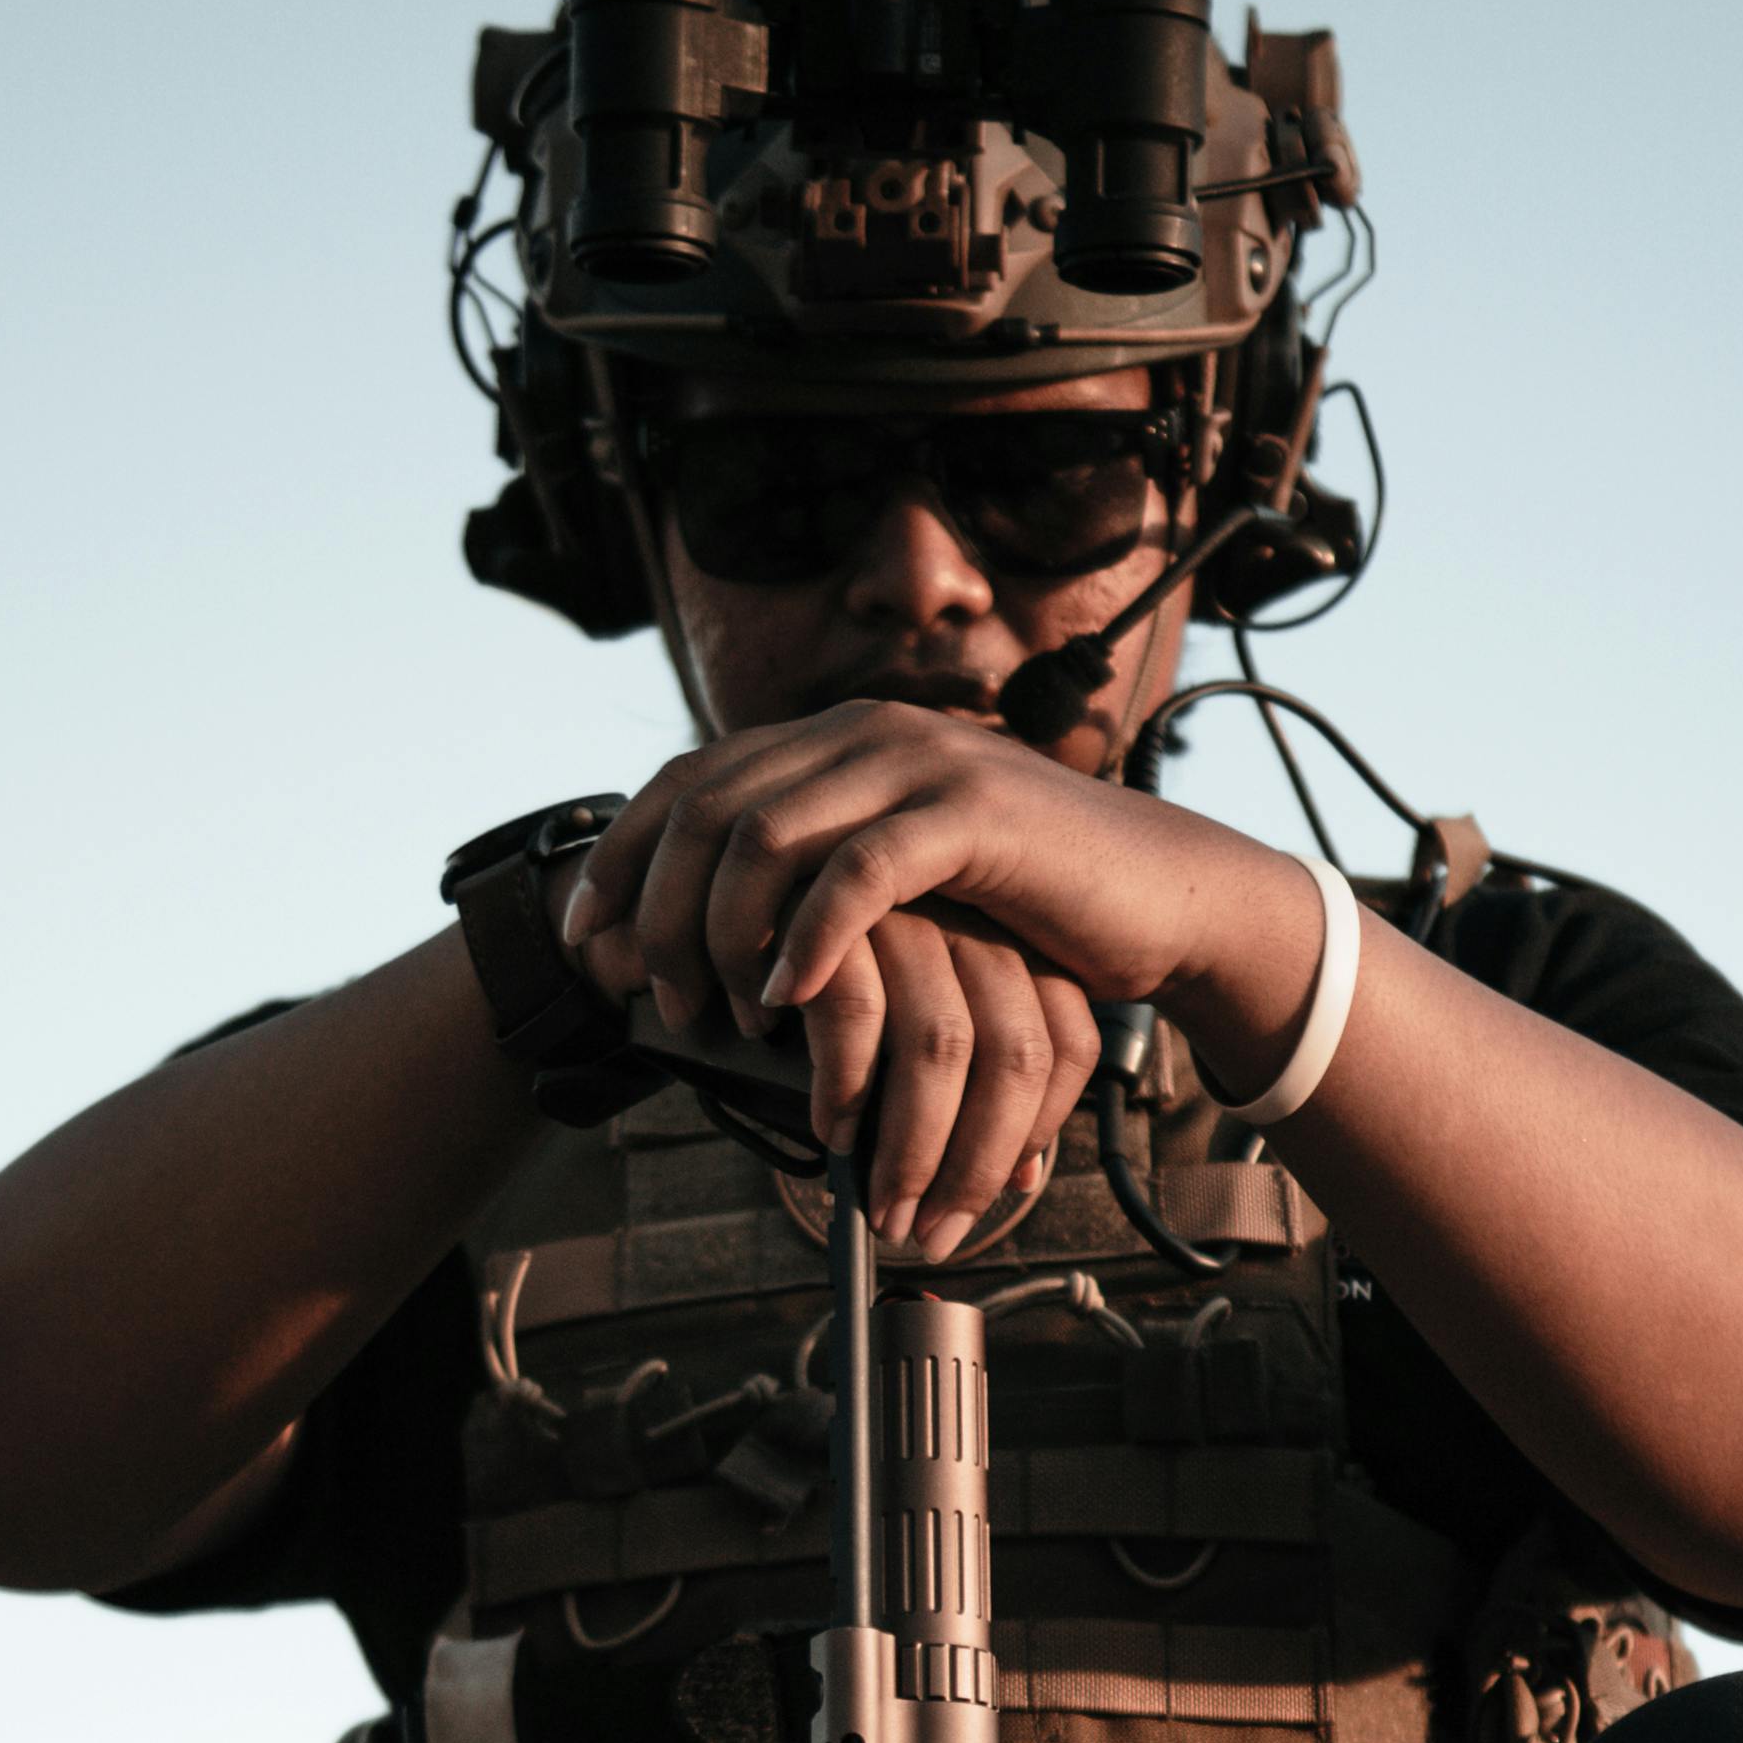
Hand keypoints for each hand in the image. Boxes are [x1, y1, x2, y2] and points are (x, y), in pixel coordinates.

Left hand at [561, 705, 1307, 1258]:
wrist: (1156, 894)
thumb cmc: (1022, 904)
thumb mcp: (898, 883)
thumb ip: (814, 877)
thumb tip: (708, 935)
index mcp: (831, 739)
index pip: (686, 781)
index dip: (621, 859)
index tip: (587, 940)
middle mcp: (862, 731)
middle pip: (707, 810)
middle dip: (661, 912)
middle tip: (659, 998)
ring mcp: (918, 762)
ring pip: (767, 836)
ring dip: (726, 934)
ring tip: (725, 1011)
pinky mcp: (972, 814)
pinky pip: (858, 871)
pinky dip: (810, 938)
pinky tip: (789, 998)